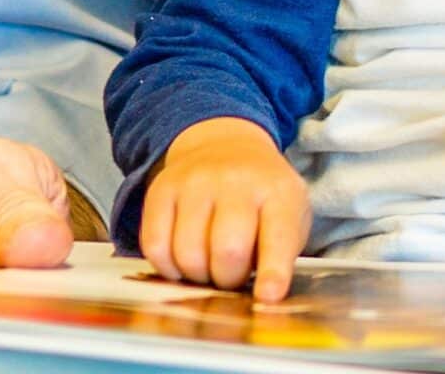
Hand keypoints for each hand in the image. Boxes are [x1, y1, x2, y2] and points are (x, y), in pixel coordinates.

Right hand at [142, 117, 310, 300]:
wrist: (226, 146)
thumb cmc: (262, 196)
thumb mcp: (289, 216)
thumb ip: (282, 255)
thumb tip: (265, 297)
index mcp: (278, 191)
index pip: (278, 237)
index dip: (273, 273)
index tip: (267, 296)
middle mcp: (235, 180)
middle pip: (227, 250)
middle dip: (228, 279)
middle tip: (231, 276)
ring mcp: (195, 182)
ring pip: (188, 254)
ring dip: (198, 276)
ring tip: (209, 266)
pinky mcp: (161, 189)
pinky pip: (155, 246)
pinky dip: (168, 268)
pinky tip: (182, 262)